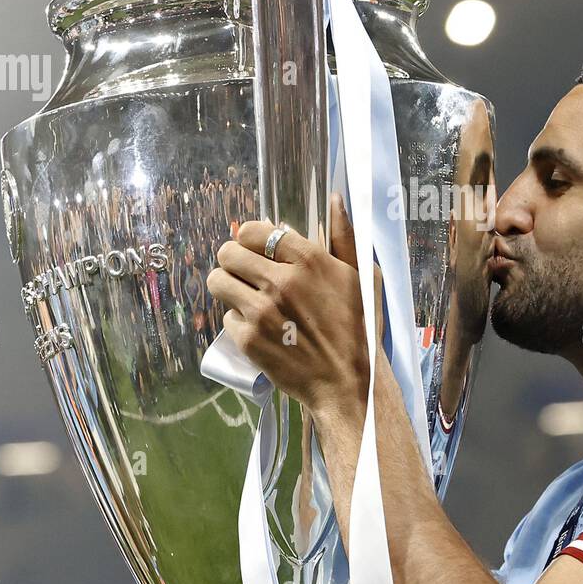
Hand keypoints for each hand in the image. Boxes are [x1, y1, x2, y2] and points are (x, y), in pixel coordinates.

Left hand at [206, 195, 381, 416]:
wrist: (349, 384)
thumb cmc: (362, 329)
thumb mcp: (364, 276)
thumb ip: (345, 237)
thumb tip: (335, 200)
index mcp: (309, 260)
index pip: (254, 230)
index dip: (249, 237)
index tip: (255, 248)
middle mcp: (281, 281)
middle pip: (228, 252)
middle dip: (233, 260)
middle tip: (246, 273)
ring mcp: (261, 311)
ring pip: (218, 281)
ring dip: (228, 287)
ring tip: (244, 297)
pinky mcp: (248, 339)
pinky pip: (226, 317)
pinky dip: (238, 322)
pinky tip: (259, 329)